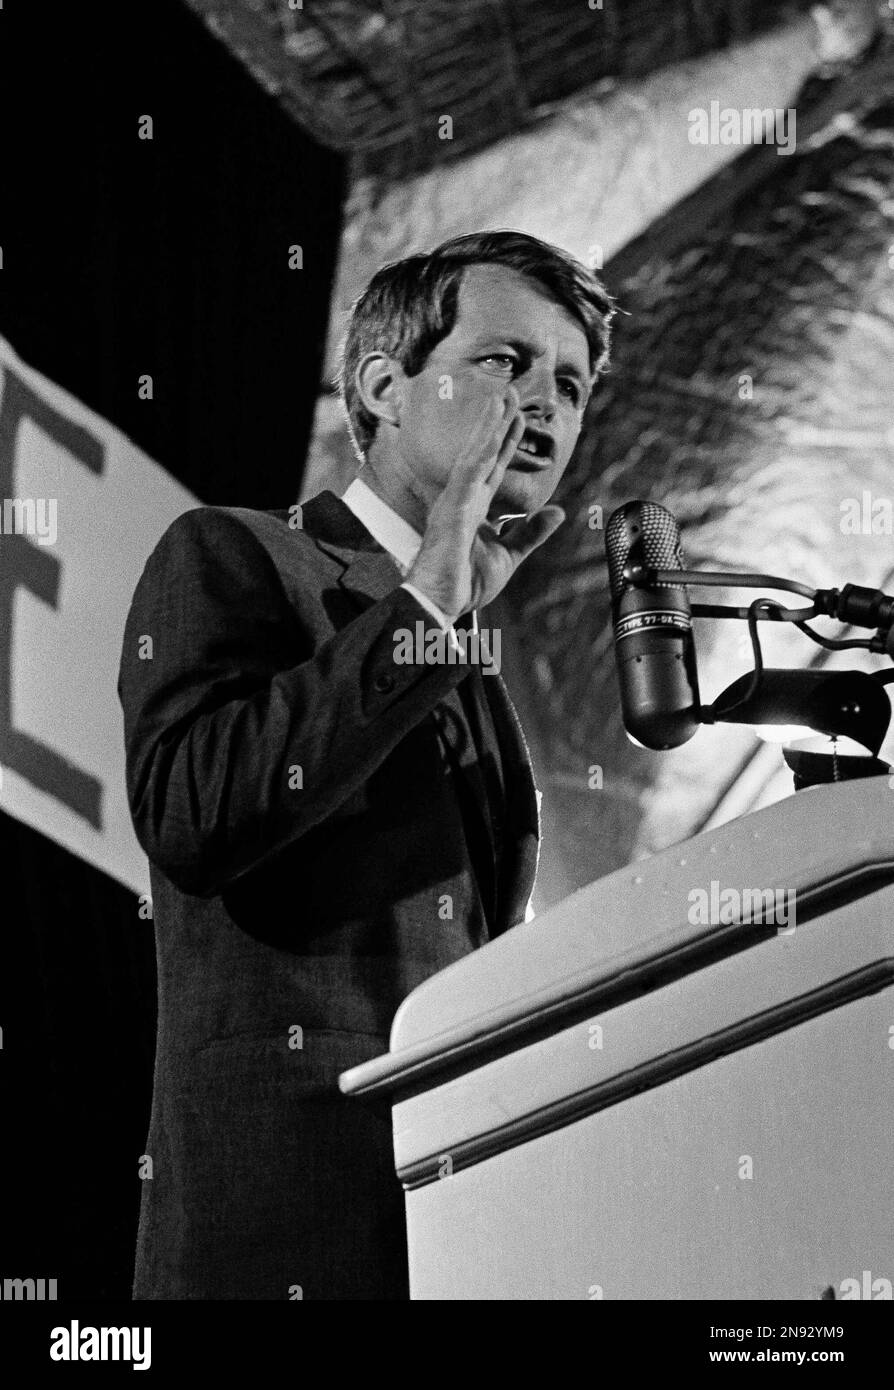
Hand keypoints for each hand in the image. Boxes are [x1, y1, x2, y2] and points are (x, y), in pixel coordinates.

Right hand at [405, 389, 565, 620]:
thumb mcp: (509, 555)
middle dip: (498, 423)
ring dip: (490, 426)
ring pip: (476, 455)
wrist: (440, 604)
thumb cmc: (464, 583)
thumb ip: (531, 533)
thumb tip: (557, 512)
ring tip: (503, 399)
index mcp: (474, 508)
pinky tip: (492, 432)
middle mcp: (463, 498)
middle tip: (510, 393)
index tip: (518, 418)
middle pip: (484, 453)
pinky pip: (470, 475)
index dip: (506, 442)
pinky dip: (481, 451)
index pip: (494, 467)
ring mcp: (455, 501)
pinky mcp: (453, 510)